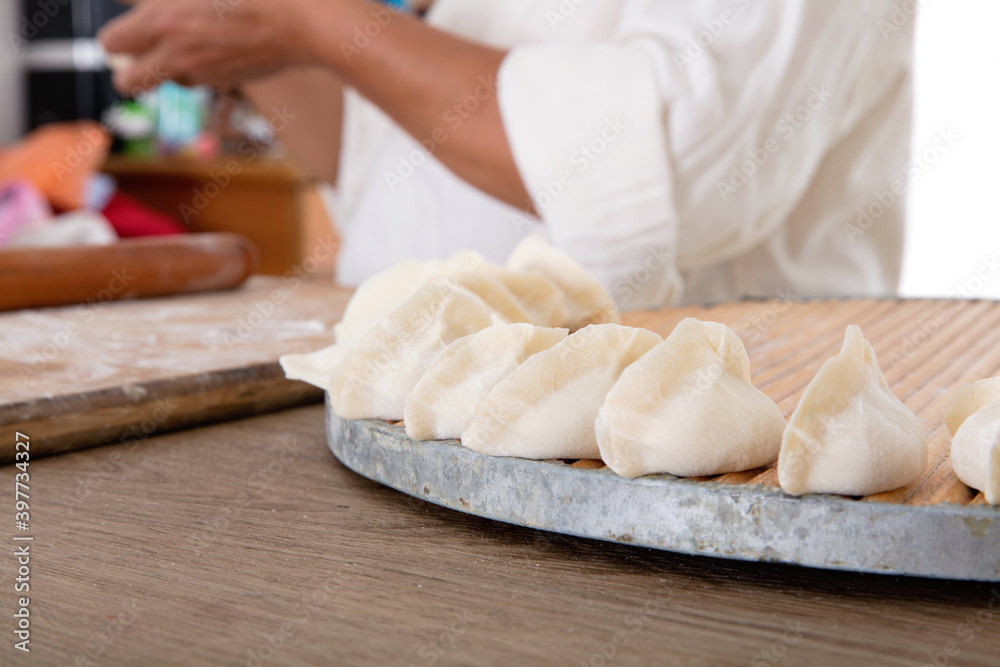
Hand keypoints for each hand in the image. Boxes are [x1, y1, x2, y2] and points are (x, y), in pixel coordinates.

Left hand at [99, 0, 314, 93]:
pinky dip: (204, 66)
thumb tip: (150, 6)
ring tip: (193, 40)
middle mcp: (177, 55)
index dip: (118, 35)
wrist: (304, 23)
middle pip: (128, 82)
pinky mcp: (228, 82)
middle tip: (144, 50)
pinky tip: (223, 42)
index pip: (112, 43)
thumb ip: (164, 0)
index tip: (131, 26)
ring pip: (169, 80)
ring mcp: (204, 74)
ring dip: (172, 66)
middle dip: (130, 68)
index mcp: (163, 21)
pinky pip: (202, 79)